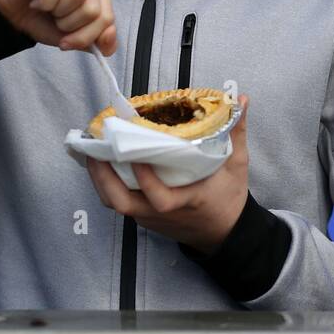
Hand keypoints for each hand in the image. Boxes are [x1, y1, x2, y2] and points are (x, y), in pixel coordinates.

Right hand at [0, 0, 116, 54]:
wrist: (6, 14)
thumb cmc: (42, 18)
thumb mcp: (72, 35)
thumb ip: (95, 39)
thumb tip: (107, 43)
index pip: (107, 16)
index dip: (87, 36)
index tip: (67, 41)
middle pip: (94, 8)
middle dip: (71, 25)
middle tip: (54, 19)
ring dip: (58, 12)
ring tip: (46, 7)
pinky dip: (44, 3)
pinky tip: (35, 0)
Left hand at [85, 95, 250, 253]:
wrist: (224, 234)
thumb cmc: (229, 198)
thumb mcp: (238, 165)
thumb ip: (237, 132)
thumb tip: (241, 100)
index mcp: (186, 201)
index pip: (159, 199)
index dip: (145, 179)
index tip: (135, 156)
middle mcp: (162, 214)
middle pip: (123, 203)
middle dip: (104, 177)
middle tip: (96, 148)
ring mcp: (149, 218)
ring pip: (115, 204)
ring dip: (100, 180)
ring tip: (92, 153)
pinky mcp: (143, 219)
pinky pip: (118, 203)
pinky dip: (107, 185)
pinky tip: (102, 165)